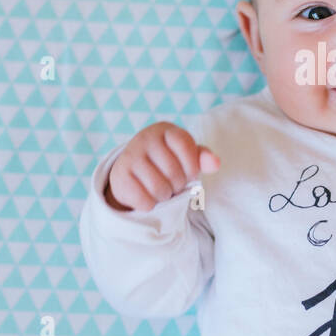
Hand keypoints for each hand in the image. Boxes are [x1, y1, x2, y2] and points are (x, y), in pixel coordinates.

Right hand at [104, 122, 220, 211]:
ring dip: (165, 196)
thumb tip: (215, 163)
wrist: (132, 171)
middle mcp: (144, 138)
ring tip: (161, 190)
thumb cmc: (168, 162)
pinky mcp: (119, 177)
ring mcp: (130, 157)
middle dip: (178, 185)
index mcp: (165, 130)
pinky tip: (147, 196)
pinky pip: (144, 201)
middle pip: (174, 173)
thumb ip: (203, 158)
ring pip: (159, 189)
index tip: (188, 172)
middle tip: (172, 183)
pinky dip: (150, 205)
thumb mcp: (187, 156)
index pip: (185, 146)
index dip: (191, 166)